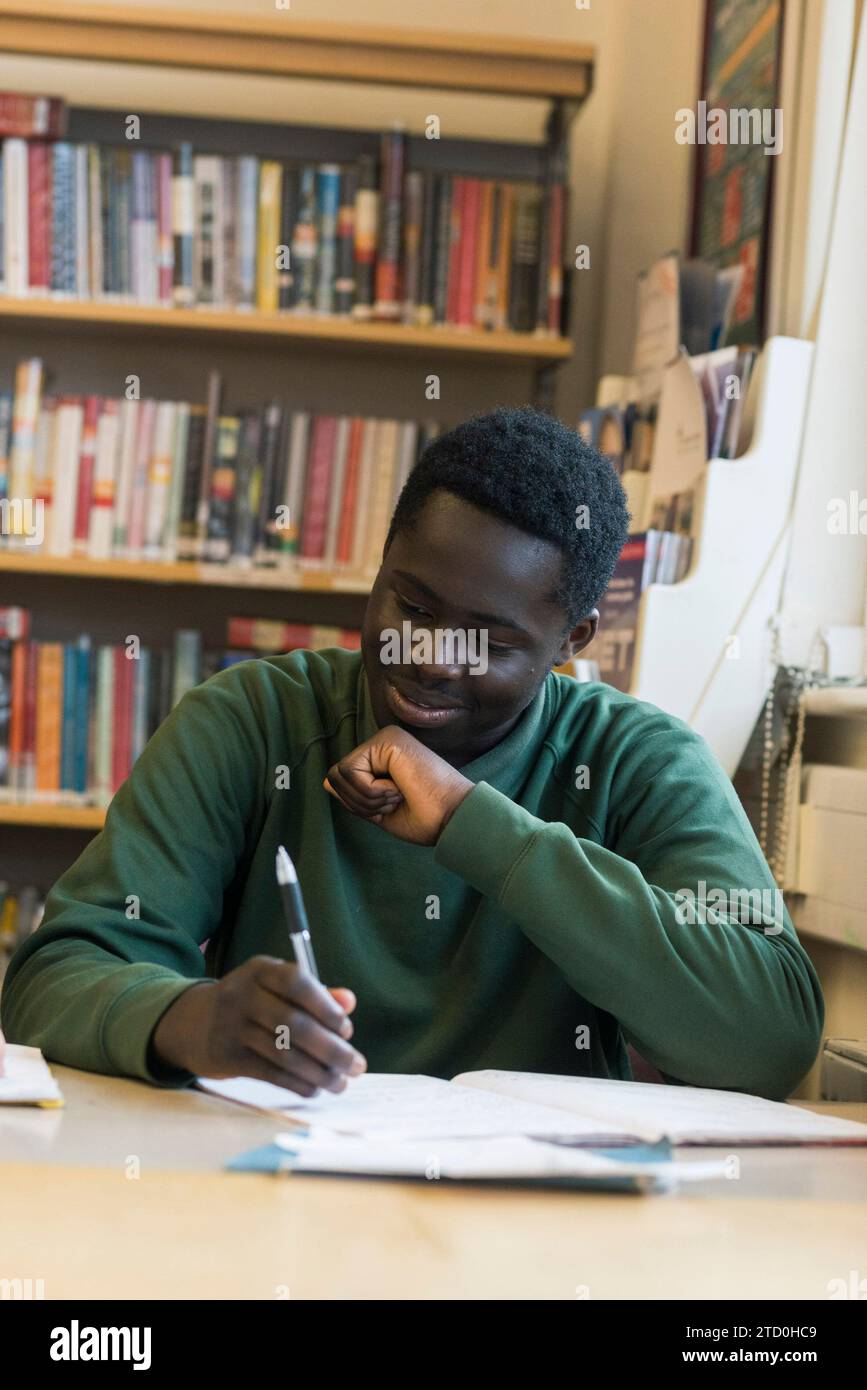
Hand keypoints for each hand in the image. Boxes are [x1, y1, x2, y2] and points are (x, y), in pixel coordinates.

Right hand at [150, 956, 366, 1096]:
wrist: (193, 1023)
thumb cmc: (251, 1003)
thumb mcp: (276, 989)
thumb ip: (315, 994)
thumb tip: (349, 1002)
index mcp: (260, 970)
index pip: (296, 982)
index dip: (325, 1006)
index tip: (346, 1029)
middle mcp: (243, 994)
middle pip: (293, 1023)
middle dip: (331, 1049)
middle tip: (356, 1065)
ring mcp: (232, 1025)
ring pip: (283, 1053)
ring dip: (318, 1072)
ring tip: (340, 1083)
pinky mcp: (227, 1056)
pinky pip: (269, 1072)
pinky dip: (296, 1083)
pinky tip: (314, 1088)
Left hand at [324, 724, 473, 844]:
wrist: (453, 818)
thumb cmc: (426, 818)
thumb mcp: (380, 809)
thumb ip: (355, 795)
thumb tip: (327, 781)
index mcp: (383, 759)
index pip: (342, 781)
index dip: (358, 804)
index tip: (391, 807)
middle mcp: (382, 744)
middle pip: (335, 776)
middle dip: (358, 802)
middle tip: (392, 802)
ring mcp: (385, 739)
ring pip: (339, 774)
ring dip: (366, 798)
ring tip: (396, 796)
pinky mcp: (386, 739)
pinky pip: (350, 771)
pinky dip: (370, 790)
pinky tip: (397, 788)